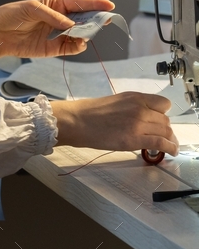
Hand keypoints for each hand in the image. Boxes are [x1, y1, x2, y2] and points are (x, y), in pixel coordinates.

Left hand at [0, 0, 114, 59]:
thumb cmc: (10, 15)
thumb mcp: (30, 8)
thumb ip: (52, 16)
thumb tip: (70, 24)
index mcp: (55, 4)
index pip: (78, 3)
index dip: (94, 4)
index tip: (109, 5)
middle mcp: (59, 19)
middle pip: (82, 20)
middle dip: (94, 20)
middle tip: (104, 22)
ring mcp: (57, 34)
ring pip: (78, 35)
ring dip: (85, 35)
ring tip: (87, 34)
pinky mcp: (52, 49)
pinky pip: (70, 48)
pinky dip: (77, 47)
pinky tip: (79, 44)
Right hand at [51, 92, 178, 154]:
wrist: (78, 121)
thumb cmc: (91, 113)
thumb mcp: (117, 102)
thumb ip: (134, 108)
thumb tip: (145, 119)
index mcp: (135, 97)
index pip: (164, 104)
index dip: (164, 115)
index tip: (161, 121)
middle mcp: (140, 108)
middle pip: (165, 120)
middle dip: (165, 130)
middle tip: (163, 137)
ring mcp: (138, 123)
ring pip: (166, 132)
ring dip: (169, 140)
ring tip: (169, 146)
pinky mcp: (134, 139)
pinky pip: (161, 143)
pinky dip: (170, 148)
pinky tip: (171, 152)